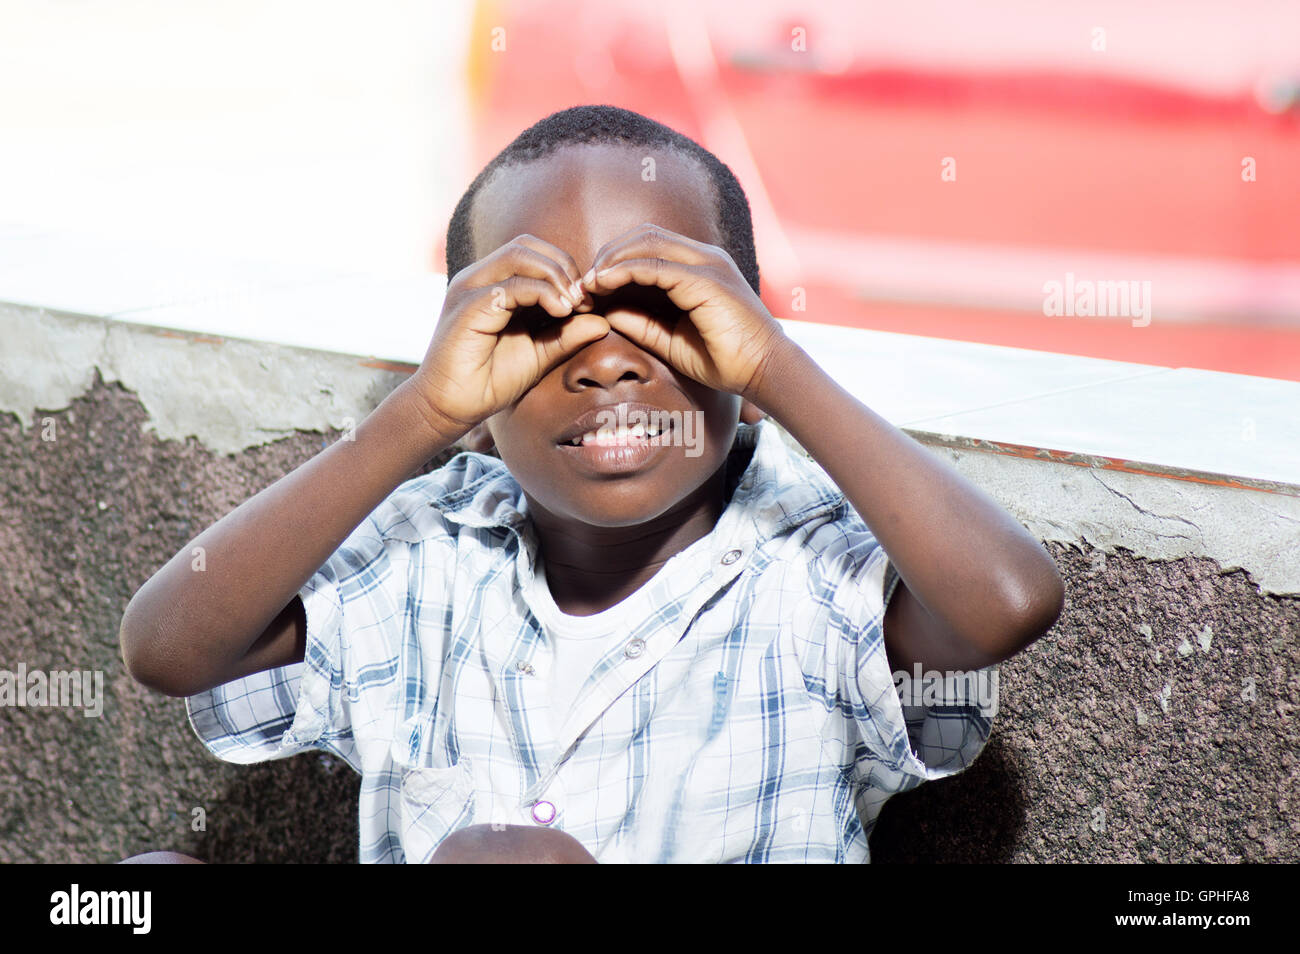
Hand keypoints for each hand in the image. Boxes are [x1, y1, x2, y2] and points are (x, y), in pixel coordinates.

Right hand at [407, 234, 609, 438]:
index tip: (587, 300)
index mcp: (492, 283)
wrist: (450, 408)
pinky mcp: (468, 306)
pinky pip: (511, 286)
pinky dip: (542, 294)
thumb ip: (566, 335)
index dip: (565, 269)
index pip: (532, 252)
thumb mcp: (539, 354)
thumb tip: (603, 321)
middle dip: (564, 267)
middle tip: (585, 299)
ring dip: (555, 276)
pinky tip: (561, 313)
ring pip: (519, 255)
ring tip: (574, 305)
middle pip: (527, 245)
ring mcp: (470, 288)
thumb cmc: (490, 381)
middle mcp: (478, 278)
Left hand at [578, 223, 789, 401]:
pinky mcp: (706, 279)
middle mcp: (704, 257)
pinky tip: (603, 285)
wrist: (765, 371)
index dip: (614, 261)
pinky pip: (655, 265)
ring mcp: (707, 264)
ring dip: (611, 260)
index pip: (649, 246)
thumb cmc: (725, 359)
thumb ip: (641, 322)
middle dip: (607, 255)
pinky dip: (624, 271)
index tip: (589, 287)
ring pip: (646, 243)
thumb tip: (606, 310)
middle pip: (643, 236)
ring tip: (588, 284)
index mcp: (699, 267)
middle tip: (582, 283)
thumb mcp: (671, 339)